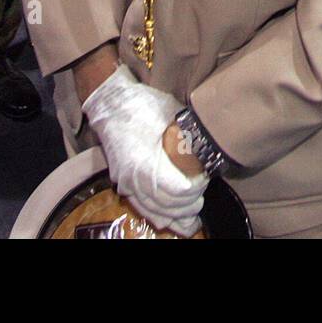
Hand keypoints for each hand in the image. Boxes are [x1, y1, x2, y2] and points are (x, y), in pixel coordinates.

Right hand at [82, 64, 207, 236]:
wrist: (111, 104)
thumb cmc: (142, 105)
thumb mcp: (171, 114)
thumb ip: (188, 135)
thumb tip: (210, 145)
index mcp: (145, 162)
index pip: (177, 190)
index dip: (195, 189)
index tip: (205, 179)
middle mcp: (133, 178)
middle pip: (166, 205)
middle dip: (188, 204)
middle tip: (202, 195)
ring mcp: (126, 182)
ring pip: (153, 210)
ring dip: (174, 214)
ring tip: (192, 212)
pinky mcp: (123, 182)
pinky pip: (141, 206)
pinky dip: (157, 214)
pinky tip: (171, 218)